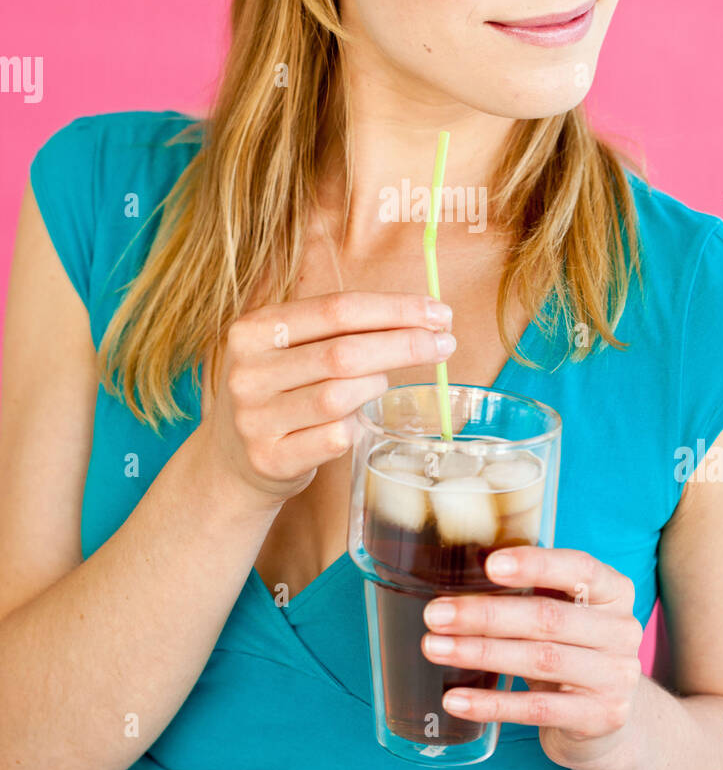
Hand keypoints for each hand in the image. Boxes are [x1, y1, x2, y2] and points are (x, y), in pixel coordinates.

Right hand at [197, 291, 455, 505]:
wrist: (230, 460)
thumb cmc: (280, 392)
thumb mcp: (288, 349)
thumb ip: (338, 329)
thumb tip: (423, 315)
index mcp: (253, 330)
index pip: (336, 309)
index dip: (394, 309)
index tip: (437, 312)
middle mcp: (248, 373)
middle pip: (343, 352)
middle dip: (405, 345)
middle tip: (445, 344)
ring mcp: (255, 420)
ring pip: (340, 396)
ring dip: (377, 386)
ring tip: (387, 382)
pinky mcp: (269, 460)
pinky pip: (334, 438)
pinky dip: (356, 427)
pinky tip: (358, 422)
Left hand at [421, 546, 643, 769]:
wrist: (607, 717)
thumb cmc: (570, 648)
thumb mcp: (565, 612)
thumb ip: (533, 589)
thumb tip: (458, 570)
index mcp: (614, 591)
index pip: (578, 568)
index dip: (534, 564)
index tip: (488, 565)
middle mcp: (622, 631)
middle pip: (547, 617)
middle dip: (485, 614)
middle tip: (436, 614)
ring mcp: (615, 677)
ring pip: (539, 660)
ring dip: (480, 653)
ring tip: (435, 647)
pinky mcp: (599, 717)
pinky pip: (536, 709)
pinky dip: (491, 704)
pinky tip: (455, 699)